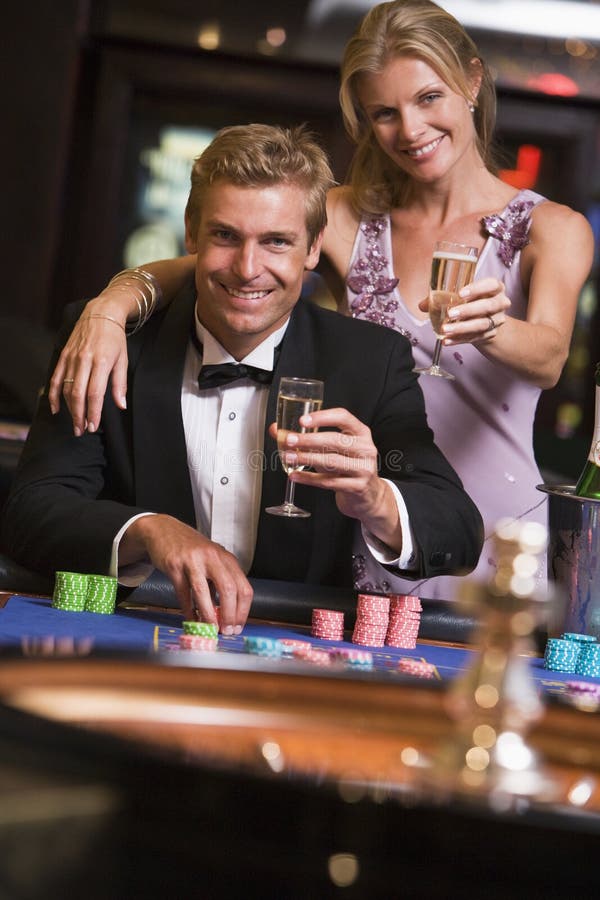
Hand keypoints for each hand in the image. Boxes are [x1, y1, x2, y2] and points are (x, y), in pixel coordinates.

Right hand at [48, 294, 129, 435]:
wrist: (101, 313)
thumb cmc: (115, 339)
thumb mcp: (123, 360)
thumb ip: (120, 384)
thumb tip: (121, 406)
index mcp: (102, 362)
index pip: (95, 394)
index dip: (93, 412)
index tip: (93, 426)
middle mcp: (84, 360)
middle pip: (78, 394)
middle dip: (80, 416)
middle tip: (82, 431)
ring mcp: (71, 358)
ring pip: (66, 388)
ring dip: (69, 409)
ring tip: (75, 424)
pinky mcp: (63, 355)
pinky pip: (55, 378)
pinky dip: (54, 395)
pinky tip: (56, 409)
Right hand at [122, 515, 252, 632]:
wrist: (164, 530)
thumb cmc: (191, 549)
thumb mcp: (212, 561)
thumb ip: (220, 583)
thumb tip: (226, 614)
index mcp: (226, 558)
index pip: (244, 587)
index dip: (243, 610)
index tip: (238, 626)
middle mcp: (213, 557)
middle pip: (228, 589)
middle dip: (229, 614)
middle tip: (226, 630)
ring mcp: (193, 560)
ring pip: (204, 592)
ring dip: (208, 614)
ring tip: (210, 629)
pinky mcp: (174, 565)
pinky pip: (183, 592)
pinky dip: (188, 609)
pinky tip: (191, 618)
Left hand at [268, 408, 399, 548]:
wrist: (368, 495)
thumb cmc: (348, 466)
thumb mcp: (333, 449)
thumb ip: (307, 438)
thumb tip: (276, 430)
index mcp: (361, 433)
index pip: (343, 417)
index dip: (322, 417)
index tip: (302, 421)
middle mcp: (365, 448)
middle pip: (335, 440)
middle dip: (309, 440)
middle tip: (289, 440)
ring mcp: (363, 468)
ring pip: (332, 461)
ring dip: (306, 459)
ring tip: (288, 457)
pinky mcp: (357, 487)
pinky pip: (329, 482)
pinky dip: (309, 478)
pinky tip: (294, 475)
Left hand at [419, 277, 510, 343]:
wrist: (486, 320)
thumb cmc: (472, 302)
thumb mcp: (462, 295)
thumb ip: (442, 297)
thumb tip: (423, 305)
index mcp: (495, 288)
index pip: (492, 284)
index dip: (478, 288)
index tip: (461, 293)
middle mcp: (500, 303)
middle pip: (488, 306)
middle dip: (468, 310)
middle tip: (451, 314)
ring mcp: (497, 320)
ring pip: (482, 325)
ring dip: (462, 328)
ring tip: (445, 330)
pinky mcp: (490, 334)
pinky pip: (475, 338)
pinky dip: (459, 340)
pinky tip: (447, 340)